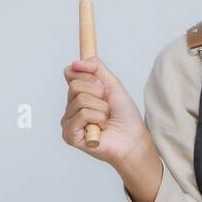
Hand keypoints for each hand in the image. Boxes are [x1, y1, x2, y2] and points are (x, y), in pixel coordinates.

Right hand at [61, 57, 162, 201]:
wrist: (134, 138)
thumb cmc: (125, 116)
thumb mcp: (112, 84)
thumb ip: (96, 68)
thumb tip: (75, 63)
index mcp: (78, 95)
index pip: (70, 72)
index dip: (88, 75)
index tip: (102, 85)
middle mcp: (70, 108)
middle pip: (75, 85)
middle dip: (98, 93)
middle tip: (108, 106)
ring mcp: (68, 122)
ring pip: (80, 99)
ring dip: (101, 108)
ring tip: (106, 119)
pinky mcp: (69, 135)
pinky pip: (82, 114)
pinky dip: (99, 118)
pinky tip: (102, 128)